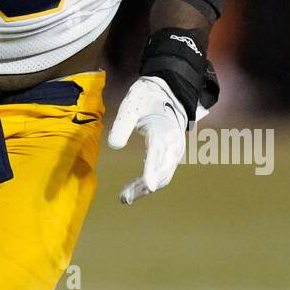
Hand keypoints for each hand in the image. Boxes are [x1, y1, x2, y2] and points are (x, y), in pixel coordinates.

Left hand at [107, 76, 189, 203]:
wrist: (169, 92)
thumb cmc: (148, 98)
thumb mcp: (131, 105)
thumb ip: (122, 125)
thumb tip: (114, 146)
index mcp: (163, 131)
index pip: (157, 154)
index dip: (152, 171)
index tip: (147, 186)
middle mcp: (173, 145)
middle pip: (162, 172)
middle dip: (143, 187)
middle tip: (123, 197)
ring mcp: (175, 151)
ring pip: (163, 176)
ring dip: (145, 188)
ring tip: (125, 196)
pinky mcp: (172, 154)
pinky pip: (163, 172)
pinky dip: (150, 181)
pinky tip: (135, 186)